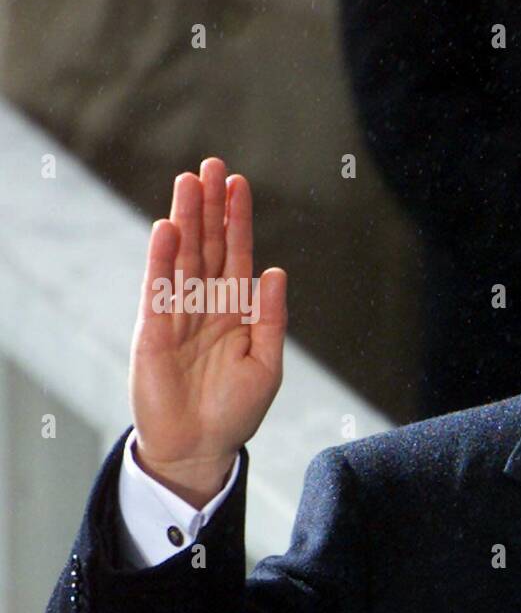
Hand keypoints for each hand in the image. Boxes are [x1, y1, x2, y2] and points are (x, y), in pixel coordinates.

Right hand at [127, 157, 286, 507]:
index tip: (239, 184)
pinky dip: (163, 258)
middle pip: (207, 245)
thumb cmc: (237, 411)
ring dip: (185, 219)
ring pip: (182, 257)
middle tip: (212, 165)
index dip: (238, 221)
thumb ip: (271, 319)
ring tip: (188, 181)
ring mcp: (178, 315)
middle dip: (210, 206)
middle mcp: (206, 305)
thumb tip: (275, 273)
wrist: (202, 447)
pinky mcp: (154, 330)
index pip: (237, 255)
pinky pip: (158, 288)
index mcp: (237, 311)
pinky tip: (168, 228)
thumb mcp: (267, 364)